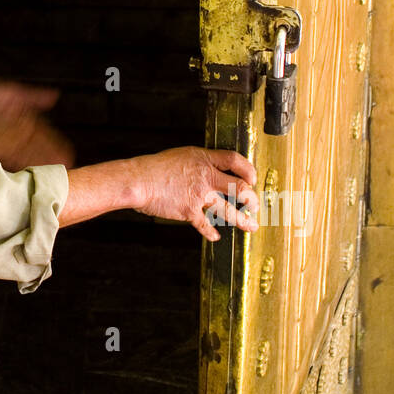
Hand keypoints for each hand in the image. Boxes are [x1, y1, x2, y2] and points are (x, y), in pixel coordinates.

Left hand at [0, 80, 75, 171]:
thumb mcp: (14, 94)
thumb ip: (35, 97)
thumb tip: (56, 95)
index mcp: (23, 124)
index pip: (44, 136)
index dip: (56, 145)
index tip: (68, 153)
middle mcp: (16, 137)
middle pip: (38, 148)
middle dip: (52, 156)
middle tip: (67, 165)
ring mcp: (5, 144)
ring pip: (27, 155)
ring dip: (41, 162)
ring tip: (54, 169)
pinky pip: (10, 156)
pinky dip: (21, 162)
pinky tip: (33, 167)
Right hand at [129, 145, 257, 242]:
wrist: (139, 180)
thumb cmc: (155, 168)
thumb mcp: (181, 156)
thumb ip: (199, 164)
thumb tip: (211, 172)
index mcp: (204, 159)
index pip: (234, 160)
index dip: (248, 169)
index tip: (252, 178)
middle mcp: (206, 176)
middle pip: (240, 187)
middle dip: (252, 199)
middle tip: (255, 206)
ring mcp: (200, 195)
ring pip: (229, 211)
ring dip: (243, 221)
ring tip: (251, 226)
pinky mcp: (190, 211)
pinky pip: (206, 225)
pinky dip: (211, 232)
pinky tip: (215, 236)